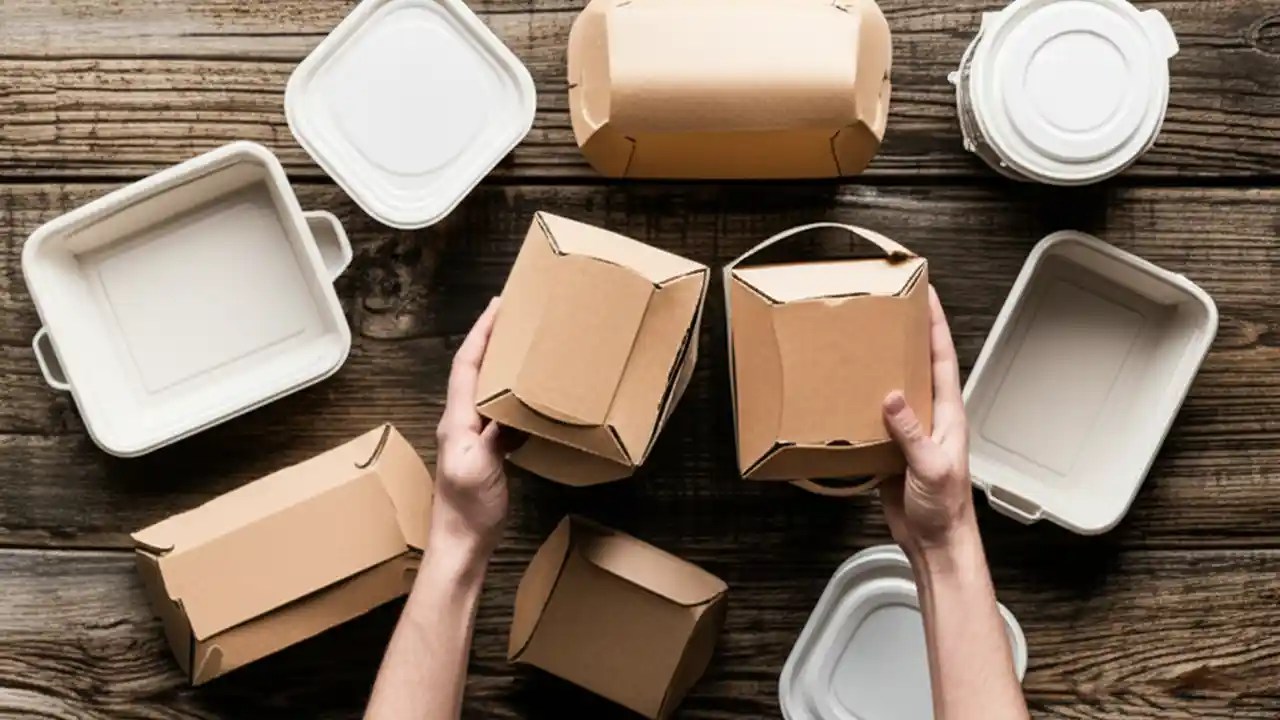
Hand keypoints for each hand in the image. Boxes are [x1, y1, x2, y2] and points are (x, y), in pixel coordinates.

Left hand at [433, 298, 512, 558]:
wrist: (462, 542)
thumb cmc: (467, 509)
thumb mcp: (479, 467)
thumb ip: (491, 435)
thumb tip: (508, 408)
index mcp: (456, 419)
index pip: (467, 365)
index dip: (482, 334)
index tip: (498, 307)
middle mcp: (461, 421)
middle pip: (474, 368)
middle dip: (491, 338)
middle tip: (513, 314)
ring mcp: (473, 435)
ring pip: (487, 386)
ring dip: (501, 362)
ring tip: (524, 344)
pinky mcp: (487, 449)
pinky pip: (499, 409)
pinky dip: (513, 392)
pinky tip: (530, 392)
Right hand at [879, 286, 975, 558]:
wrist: (935, 542)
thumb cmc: (945, 509)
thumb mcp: (931, 466)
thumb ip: (912, 432)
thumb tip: (892, 396)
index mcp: (947, 414)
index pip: (941, 359)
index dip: (935, 325)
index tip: (925, 295)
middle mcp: (930, 417)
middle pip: (918, 366)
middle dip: (906, 336)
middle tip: (887, 309)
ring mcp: (910, 433)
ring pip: (895, 390)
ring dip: (880, 369)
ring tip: (859, 345)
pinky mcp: (892, 450)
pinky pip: (874, 421)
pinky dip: (860, 406)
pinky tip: (843, 396)